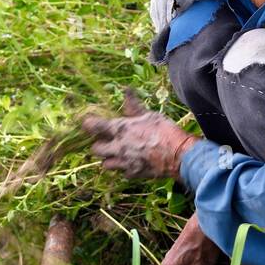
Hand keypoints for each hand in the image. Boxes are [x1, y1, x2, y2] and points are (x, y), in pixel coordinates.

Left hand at [82, 87, 197, 180]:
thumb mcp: (149, 115)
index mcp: (121, 130)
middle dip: (98, 146)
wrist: (178, 155)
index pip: (95, 126)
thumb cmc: (164, 131)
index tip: (86, 123)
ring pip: (105, 165)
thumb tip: (126, 90)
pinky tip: (132, 163)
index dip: (88, 124)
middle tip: (105, 142)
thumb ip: (133, 106)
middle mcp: (118, 147)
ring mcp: (124, 163)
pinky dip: (124, 169)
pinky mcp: (133, 174)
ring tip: (117, 154)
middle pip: (95, 150)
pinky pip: (122, 173)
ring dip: (109, 159)